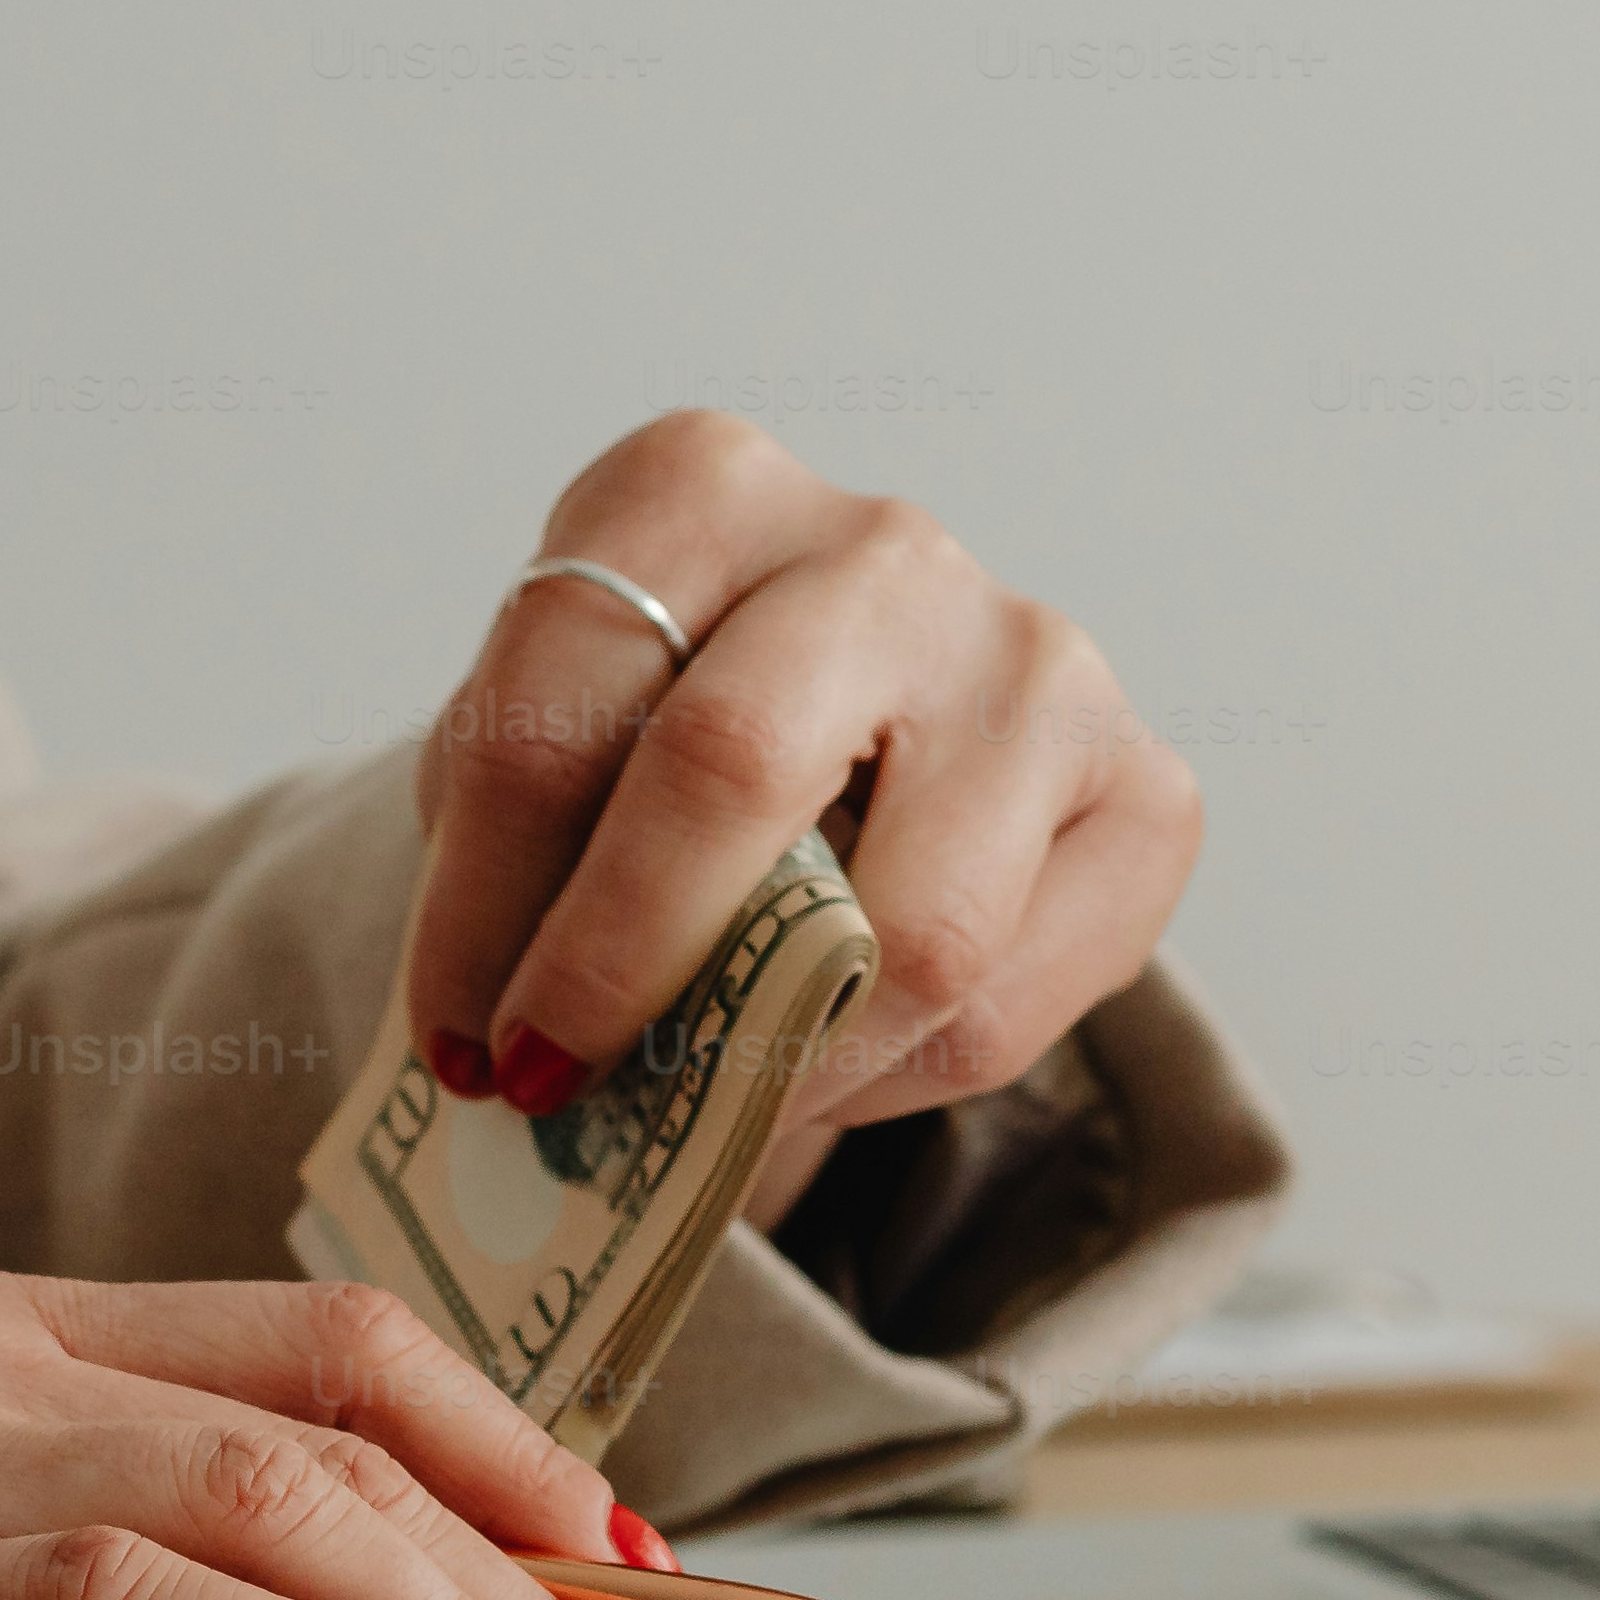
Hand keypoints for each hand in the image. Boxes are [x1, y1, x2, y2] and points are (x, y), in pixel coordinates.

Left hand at [407, 409, 1198, 1210]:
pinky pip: (1003, 1008)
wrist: (866, 727)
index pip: (560, 692)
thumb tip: (497, 1042)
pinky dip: (882, 1084)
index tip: (452, 1036)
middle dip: (619, 959)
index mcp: (702, 486)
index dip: (483, 897)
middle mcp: (885, 548)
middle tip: (544, 1083)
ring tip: (687, 1112)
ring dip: (766, 1063)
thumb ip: (518, 844)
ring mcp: (1037, 661)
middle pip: (733, 762)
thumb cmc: (664, 728)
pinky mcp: (1148, 792)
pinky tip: (809, 1072)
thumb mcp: (556, 737)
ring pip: (908, 929)